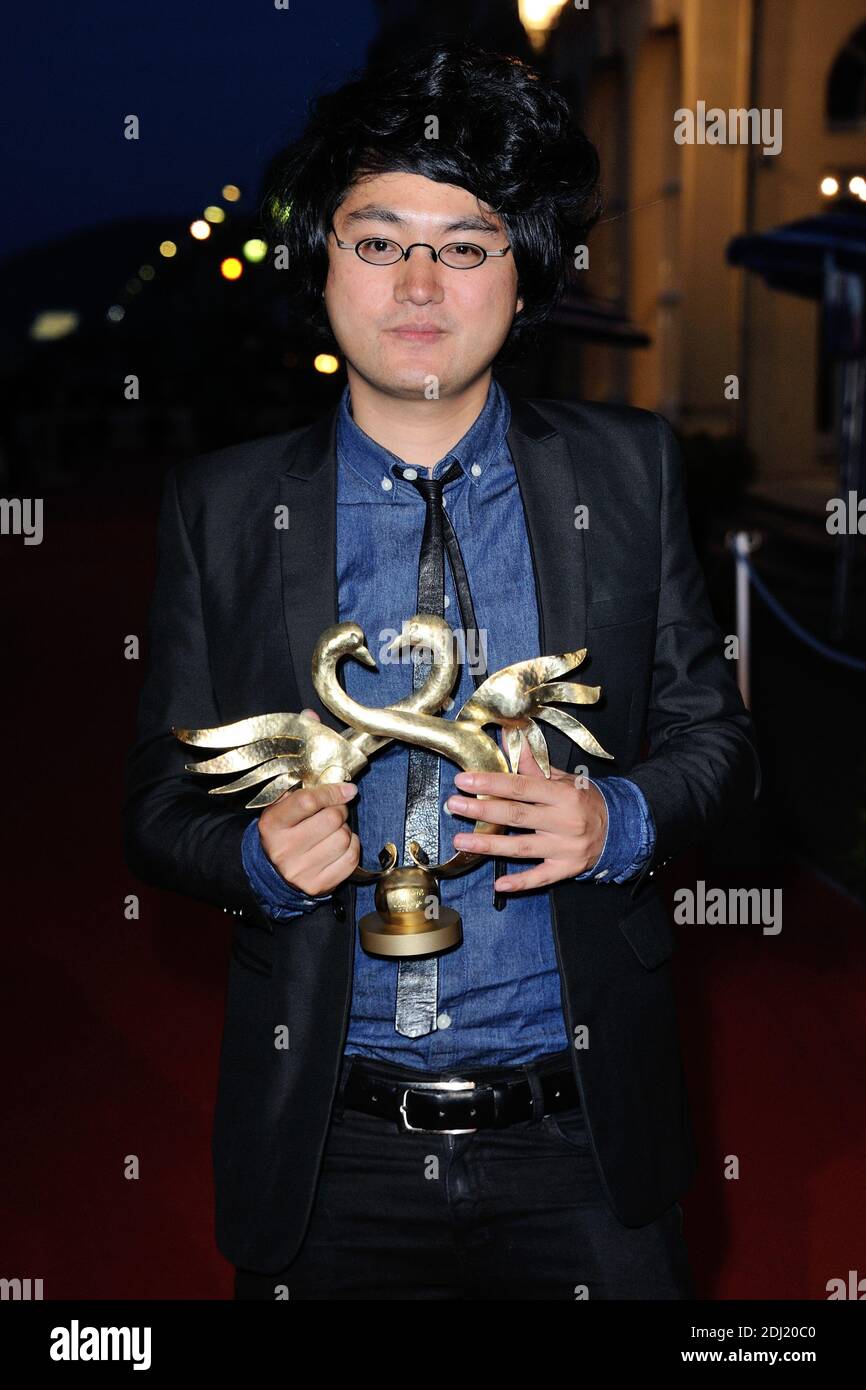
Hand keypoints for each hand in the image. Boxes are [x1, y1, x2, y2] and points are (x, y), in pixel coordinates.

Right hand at [257, 709, 359, 894]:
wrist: (269, 871)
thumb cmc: (282, 828)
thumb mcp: (283, 798)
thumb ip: (299, 761)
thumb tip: (309, 716)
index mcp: (272, 823)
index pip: (310, 801)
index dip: (333, 791)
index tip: (348, 788)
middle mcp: (283, 849)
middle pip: (333, 819)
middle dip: (339, 812)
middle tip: (333, 811)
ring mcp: (299, 871)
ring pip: (344, 838)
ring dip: (345, 831)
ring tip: (331, 831)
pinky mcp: (317, 886)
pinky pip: (351, 859)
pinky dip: (351, 849)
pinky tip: (338, 846)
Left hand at [446, 734, 606, 891]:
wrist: (621, 829)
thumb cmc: (585, 801)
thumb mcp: (564, 779)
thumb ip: (534, 765)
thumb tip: (511, 738)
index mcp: (563, 795)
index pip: (521, 787)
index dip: (491, 783)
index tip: (464, 781)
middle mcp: (564, 821)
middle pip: (517, 815)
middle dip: (482, 810)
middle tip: (454, 805)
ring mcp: (565, 848)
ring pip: (522, 847)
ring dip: (489, 845)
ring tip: (460, 841)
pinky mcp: (567, 869)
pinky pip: (541, 877)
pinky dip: (521, 882)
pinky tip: (499, 884)